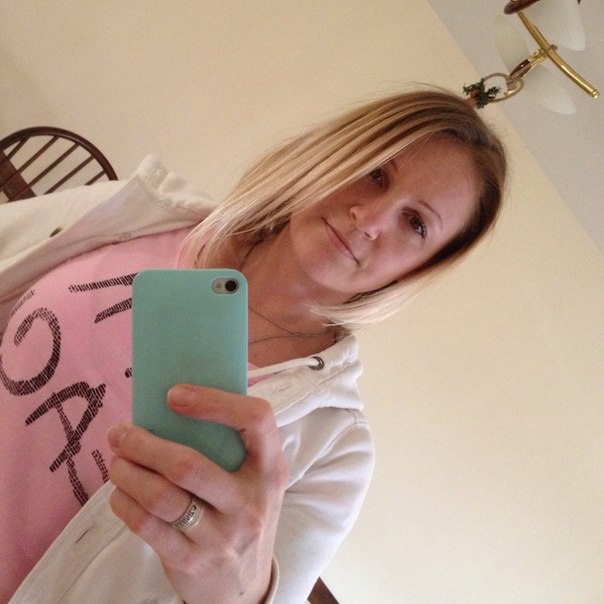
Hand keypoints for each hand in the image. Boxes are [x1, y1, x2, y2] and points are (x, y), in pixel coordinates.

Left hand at [107, 384, 288, 603]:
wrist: (243, 586)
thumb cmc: (243, 512)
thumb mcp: (255, 479)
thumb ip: (230, 446)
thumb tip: (173, 403)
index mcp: (271, 469)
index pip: (256, 420)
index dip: (214, 402)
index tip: (174, 395)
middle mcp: (250, 502)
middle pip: (188, 465)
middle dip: (143, 444)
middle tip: (121, 433)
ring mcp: (222, 536)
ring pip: (161, 497)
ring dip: (128, 473)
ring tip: (116, 461)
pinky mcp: (191, 561)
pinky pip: (147, 526)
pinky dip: (125, 503)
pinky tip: (120, 492)